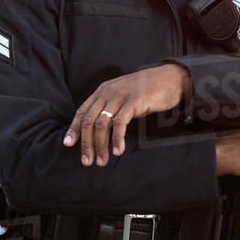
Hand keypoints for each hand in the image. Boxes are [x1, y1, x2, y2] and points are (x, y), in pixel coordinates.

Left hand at [64, 64, 192, 166]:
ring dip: (100, 145)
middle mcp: (108, 92)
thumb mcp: (125, 98)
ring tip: (102, 161)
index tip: (68, 145)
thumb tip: (102, 129)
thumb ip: (113, 109)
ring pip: (102, 124)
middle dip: (86, 143)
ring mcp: (120, 96)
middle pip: (89, 120)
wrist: (171, 78)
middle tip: (87, 161)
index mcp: (103, 91)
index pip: (82, 111)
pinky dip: (117, 139)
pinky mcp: (134, 101)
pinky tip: (118, 151)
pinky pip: (120, 123)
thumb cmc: (149, 91)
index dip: (74, 129)